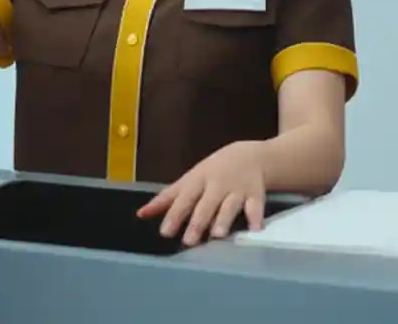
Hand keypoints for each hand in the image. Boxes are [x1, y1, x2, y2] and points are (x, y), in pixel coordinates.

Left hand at [137, 141, 268, 245]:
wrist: (249, 156)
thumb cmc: (212, 172)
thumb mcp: (188, 181)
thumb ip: (166, 199)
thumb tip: (141, 214)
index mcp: (197, 181)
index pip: (184, 199)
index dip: (174, 215)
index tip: (165, 232)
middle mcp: (216, 185)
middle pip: (206, 204)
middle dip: (197, 222)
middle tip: (189, 241)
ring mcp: (237, 190)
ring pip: (230, 205)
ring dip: (224, 219)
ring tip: (217, 234)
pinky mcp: (256, 195)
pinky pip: (256, 207)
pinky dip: (256, 218)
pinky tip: (255, 230)